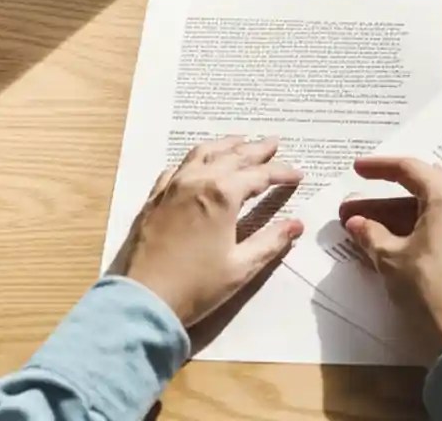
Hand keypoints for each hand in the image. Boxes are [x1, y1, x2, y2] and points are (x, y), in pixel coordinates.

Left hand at [118, 135, 304, 325]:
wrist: (142, 299)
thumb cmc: (196, 286)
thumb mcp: (241, 267)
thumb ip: (270, 241)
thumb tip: (296, 225)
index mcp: (222, 194)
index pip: (259, 175)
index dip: (281, 173)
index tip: (299, 174)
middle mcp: (196, 181)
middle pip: (232, 156)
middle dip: (257, 149)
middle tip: (274, 143)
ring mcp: (172, 186)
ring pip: (202, 154)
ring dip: (225, 145)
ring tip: (241, 141)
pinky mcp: (154, 198)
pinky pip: (178, 168)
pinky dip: (195, 160)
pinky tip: (200, 165)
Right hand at [339, 157, 441, 354]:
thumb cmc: (428, 289)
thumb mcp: (391, 259)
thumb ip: (371, 234)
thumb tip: (356, 221)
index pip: (410, 169)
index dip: (379, 167)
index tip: (355, 169)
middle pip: (421, 188)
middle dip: (383, 198)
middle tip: (353, 208)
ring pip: (429, 211)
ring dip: (396, 216)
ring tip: (362, 228)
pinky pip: (440, 227)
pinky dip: (414, 229)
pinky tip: (389, 243)